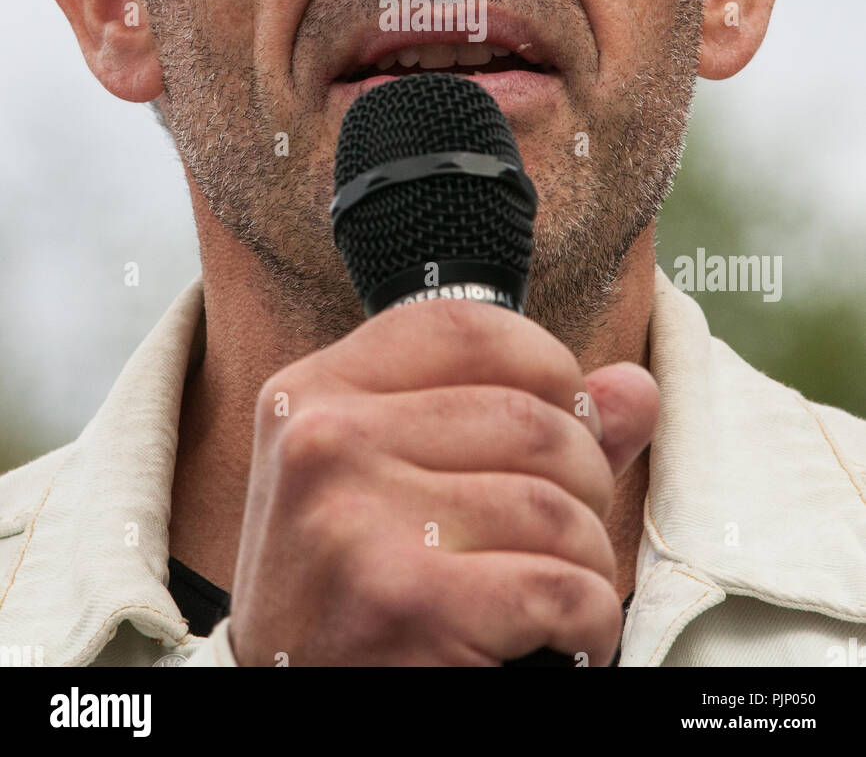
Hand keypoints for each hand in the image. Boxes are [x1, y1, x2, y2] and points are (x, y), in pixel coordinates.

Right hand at [228, 299, 657, 665]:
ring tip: (561, 582)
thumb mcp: (392, 479)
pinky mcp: (403, 602)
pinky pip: (558, 586)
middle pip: (529, 417)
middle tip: (569, 523)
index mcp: (316, 391)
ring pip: (554, 505)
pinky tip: (563, 633)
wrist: (281, 701)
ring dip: (588, 556)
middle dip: (586, 476)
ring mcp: (355, 519)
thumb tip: (632, 389)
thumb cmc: (346, 589)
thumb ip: (514, 422)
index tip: (566, 416)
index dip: (548, 365)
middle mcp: (324, 441)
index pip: (467, 326)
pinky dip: (588, 618)